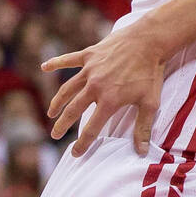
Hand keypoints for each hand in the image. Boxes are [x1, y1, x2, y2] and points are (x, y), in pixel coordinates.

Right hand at [42, 20, 165, 156]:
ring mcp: (90, 70)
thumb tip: (141, 152)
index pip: (92, 128)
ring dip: (57, 102)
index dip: (83, 144)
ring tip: (51, 112)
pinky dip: (56, 62)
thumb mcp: (150, 103)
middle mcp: (95, 87)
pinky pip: (69, 60)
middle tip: (54, 134)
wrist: (149, 42)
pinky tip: (44, 67)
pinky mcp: (89, 55)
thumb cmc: (151, 73)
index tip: (75, 154)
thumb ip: (143, 128)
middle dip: (62, 125)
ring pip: (67, 89)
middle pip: (73, 110)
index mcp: (109, 101)